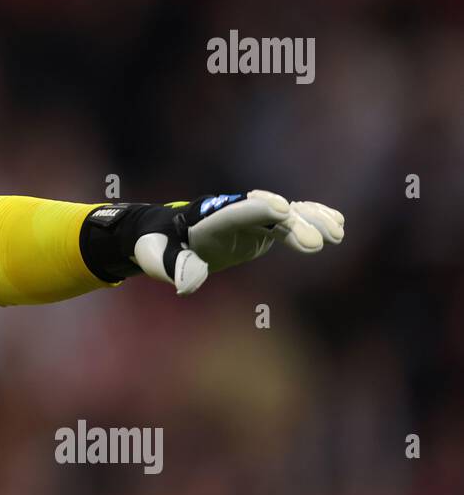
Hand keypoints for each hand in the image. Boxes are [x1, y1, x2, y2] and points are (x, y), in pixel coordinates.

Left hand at [80, 190, 344, 294]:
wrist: (164, 233)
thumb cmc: (158, 246)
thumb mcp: (157, 257)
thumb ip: (174, 267)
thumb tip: (186, 285)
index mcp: (208, 217)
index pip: (236, 211)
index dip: (258, 209)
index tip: (282, 210)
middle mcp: (234, 212)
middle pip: (267, 212)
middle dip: (292, 223)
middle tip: (314, 245)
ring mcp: (251, 218)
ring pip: (287, 213)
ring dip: (311, 219)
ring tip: (336, 235)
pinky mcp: (263, 228)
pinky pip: (293, 220)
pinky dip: (313, 219)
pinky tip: (337, 227)